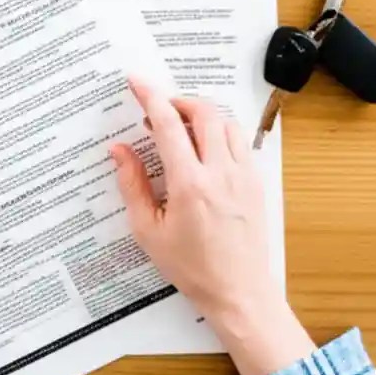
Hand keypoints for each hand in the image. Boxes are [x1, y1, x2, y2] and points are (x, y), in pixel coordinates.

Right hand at [110, 78, 315, 374]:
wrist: (239, 292)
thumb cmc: (192, 268)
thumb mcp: (148, 230)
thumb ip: (132, 185)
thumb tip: (119, 150)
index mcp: (189, 184)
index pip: (168, 124)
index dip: (150, 96)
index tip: (137, 82)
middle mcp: (221, 173)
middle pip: (203, 112)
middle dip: (178, 101)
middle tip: (159, 109)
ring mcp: (244, 175)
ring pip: (226, 122)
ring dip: (202, 115)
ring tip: (182, 128)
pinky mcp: (257, 182)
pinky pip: (240, 142)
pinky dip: (221, 133)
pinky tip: (205, 149)